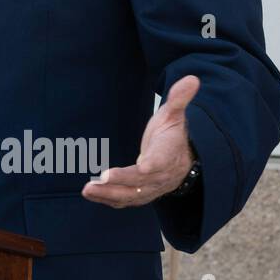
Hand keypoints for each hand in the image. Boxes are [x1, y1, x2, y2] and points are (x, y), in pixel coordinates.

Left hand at [81, 74, 197, 207]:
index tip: (143, 166)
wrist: (184, 159)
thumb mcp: (175, 114)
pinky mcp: (142, 194)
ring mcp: (152, 188)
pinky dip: (108, 199)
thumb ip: (179, 99)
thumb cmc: (173, 133)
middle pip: (142, 182)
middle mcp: (161, 175)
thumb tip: (192, 79)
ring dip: (109, 194)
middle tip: (100, 179)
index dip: (152, 164)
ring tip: (88, 190)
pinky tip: (91, 195)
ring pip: (131, 195)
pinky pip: (125, 200)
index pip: (161, 161)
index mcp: (169, 153)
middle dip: (121, 181)